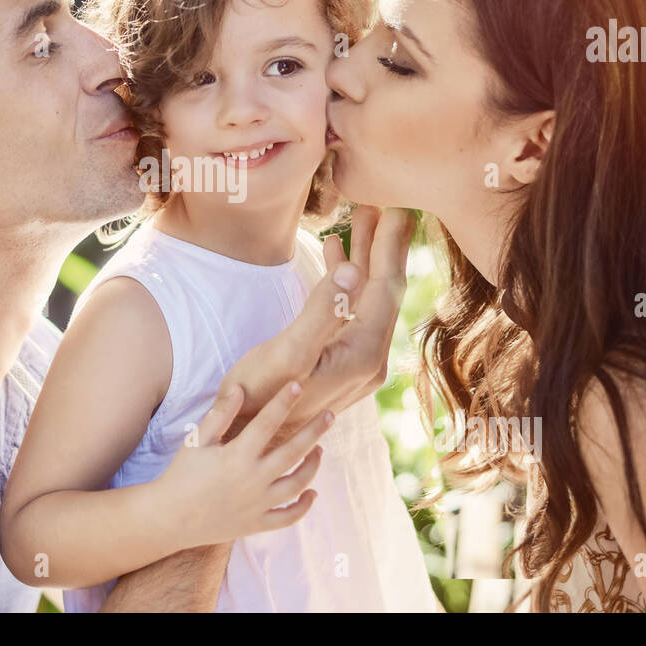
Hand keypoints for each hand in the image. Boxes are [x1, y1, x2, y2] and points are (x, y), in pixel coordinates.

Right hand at [154, 377, 335, 548]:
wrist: (170, 518)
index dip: (283, 402)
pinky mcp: (257, 523)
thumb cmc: (182, 474)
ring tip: (319, 450)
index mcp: (237, 456)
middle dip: (314, 431)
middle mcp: (253, 480)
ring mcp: (258, 504)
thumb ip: (220, 414)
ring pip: (298, 484)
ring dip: (313, 466)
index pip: (267, 422)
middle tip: (330, 416)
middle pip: (294, 452)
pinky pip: (289, 517)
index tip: (298, 385)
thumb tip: (240, 389)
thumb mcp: (197, 440)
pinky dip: (304, 506)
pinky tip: (312, 492)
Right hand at [220, 205, 414, 426]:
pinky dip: (348, 281)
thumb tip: (352, 269)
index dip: (390, 244)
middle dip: (383, 246)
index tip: (398, 205)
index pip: (386, 287)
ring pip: (369, 299)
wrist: (248, 442)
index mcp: (364, 354)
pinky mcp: (340, 364)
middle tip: (384, 202)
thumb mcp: (288, 352)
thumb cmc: (259, 399)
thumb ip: (321, 310)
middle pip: (384, 291)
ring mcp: (357, 364)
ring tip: (363, 219)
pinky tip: (338, 259)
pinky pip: (354, 311)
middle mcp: (369, 360)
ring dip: (365, 260)